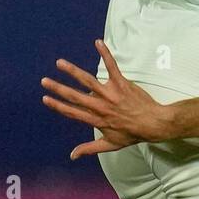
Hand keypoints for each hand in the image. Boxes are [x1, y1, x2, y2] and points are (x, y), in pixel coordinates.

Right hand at [41, 40, 172, 158]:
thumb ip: (89, 149)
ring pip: (88, 81)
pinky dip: (105, 54)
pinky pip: (112, 66)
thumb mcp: (110, 145)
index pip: (73, 112)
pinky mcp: (122, 83)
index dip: (58, 106)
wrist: (153, 123)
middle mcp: (101, 106)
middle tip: (44, 81)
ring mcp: (111, 94)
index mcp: (96, 120)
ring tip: (60, 63)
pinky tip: (98, 42)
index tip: (45, 99)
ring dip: (73, 71)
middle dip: (58, 88)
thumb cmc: (132, 134)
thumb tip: (72, 155)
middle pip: (75, 96)